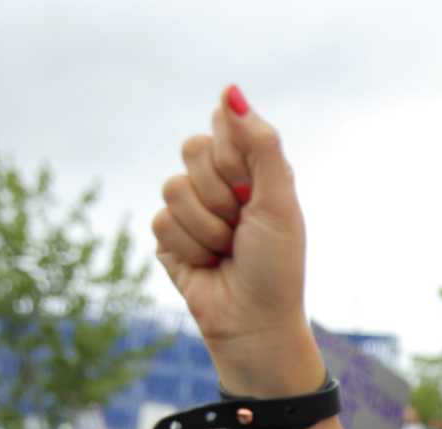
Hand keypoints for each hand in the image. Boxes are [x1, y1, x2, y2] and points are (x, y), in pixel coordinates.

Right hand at [154, 88, 322, 398]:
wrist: (255, 324)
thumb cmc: (277, 266)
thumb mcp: (279, 201)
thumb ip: (260, 144)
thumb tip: (230, 90)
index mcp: (251, 168)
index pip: (224, 124)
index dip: (235, 155)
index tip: (253, 187)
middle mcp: (219, 183)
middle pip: (192, 147)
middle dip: (221, 191)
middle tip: (243, 223)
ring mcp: (191, 210)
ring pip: (174, 187)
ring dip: (208, 226)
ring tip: (228, 251)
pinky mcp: (168, 238)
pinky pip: (162, 220)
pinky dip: (191, 247)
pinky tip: (209, 266)